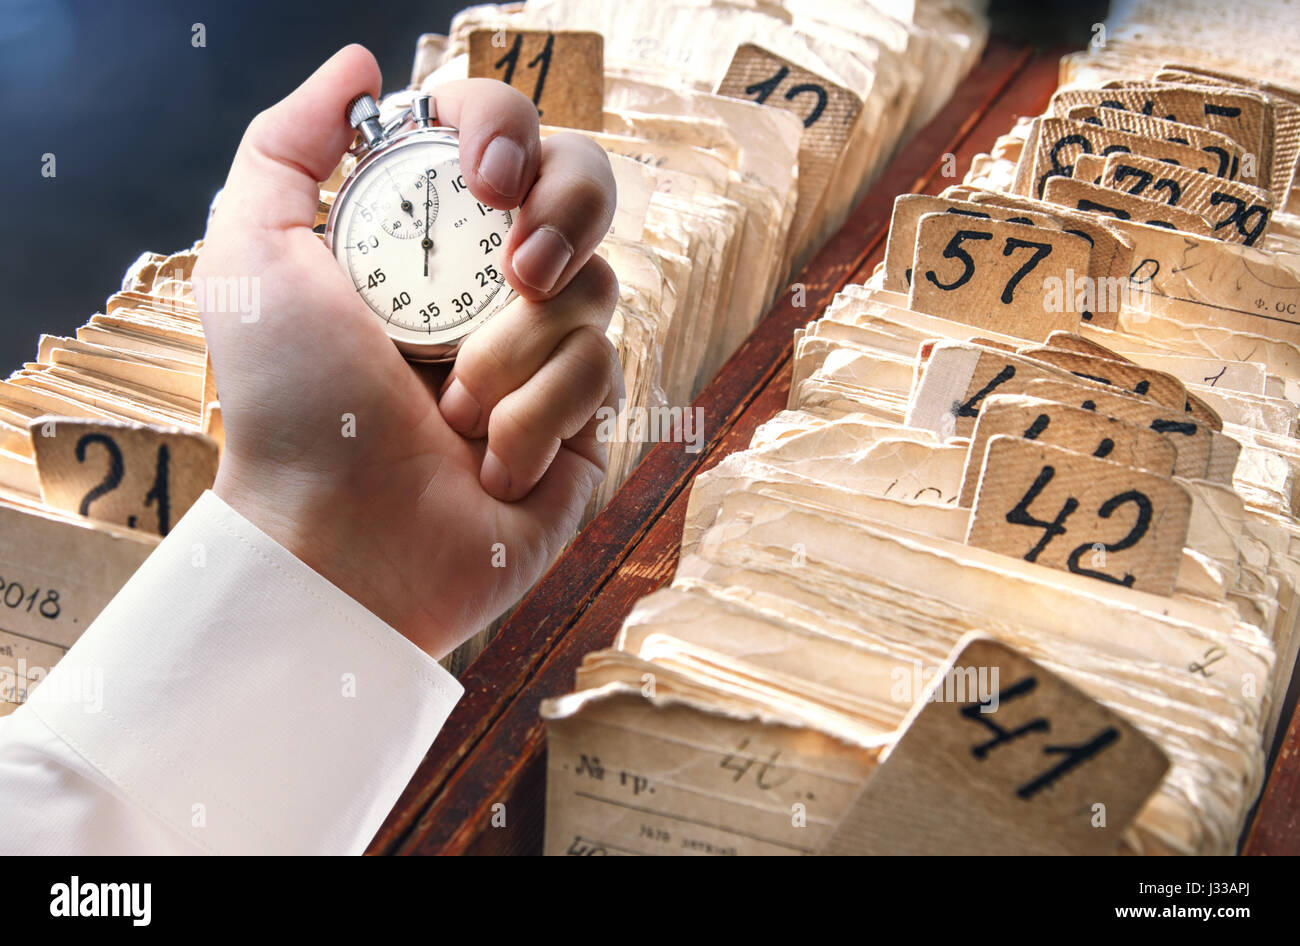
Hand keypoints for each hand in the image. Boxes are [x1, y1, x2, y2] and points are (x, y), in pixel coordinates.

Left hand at [193, 46, 619, 657]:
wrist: (341, 539)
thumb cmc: (292, 409)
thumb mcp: (254, 257)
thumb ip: (287, 146)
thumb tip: (359, 67)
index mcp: (428, 239)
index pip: (503, 138)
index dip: (510, 132)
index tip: (483, 181)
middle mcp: (494, 285)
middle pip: (587, 187)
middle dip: (565, 210)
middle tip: (517, 268)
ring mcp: (546, 353)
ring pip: (597, 285)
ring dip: (516, 349)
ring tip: (453, 411)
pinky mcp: (586, 421)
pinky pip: (605, 370)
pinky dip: (537, 414)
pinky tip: (488, 464)